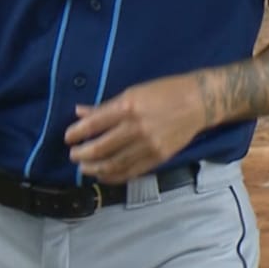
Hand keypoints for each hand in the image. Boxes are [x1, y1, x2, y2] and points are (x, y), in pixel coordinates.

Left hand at [64, 73, 206, 182]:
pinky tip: (103, 174)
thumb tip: (80, 113)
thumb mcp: (134, 92)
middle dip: (82, 154)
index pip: (94, 124)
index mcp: (128, 106)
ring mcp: (148, 145)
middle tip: (73, 155)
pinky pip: (130, 172)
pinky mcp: (158, 157)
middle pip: (100, 148)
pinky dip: (113, 176)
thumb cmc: (165, 91)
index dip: (77, 133)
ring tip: (84, 167)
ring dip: (94, 168)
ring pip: (113, 164)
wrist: (199, 102)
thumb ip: (106, 106)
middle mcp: (136, 128)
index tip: (68, 138)